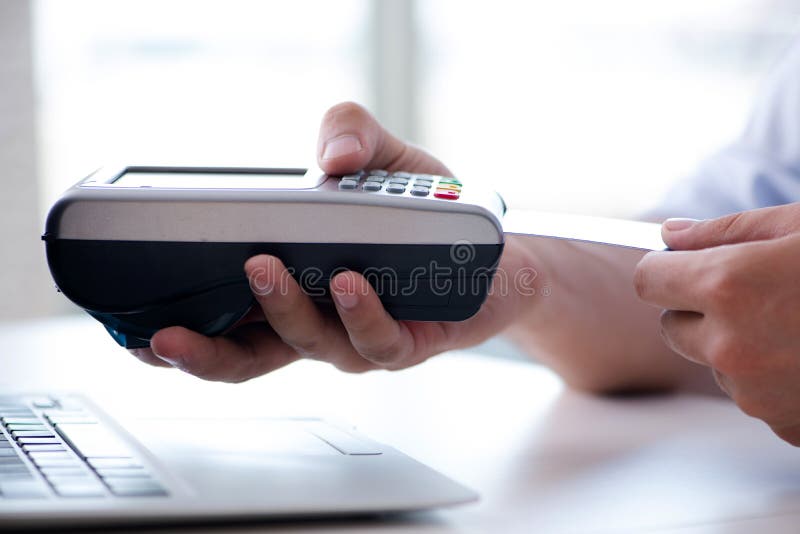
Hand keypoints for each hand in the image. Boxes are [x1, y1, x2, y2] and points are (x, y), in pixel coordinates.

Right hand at [130, 102, 540, 381]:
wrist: (492, 244)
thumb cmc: (425, 212)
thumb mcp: (380, 158)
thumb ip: (348, 134)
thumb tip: (330, 155)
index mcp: (294, 291)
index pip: (226, 326)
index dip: (180, 339)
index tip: (133, 333)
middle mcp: (322, 323)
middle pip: (250, 359)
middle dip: (203, 353)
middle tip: (166, 332)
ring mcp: (363, 337)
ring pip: (312, 345)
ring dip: (283, 311)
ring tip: (266, 270)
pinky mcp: (412, 341)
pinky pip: (379, 340)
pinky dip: (360, 313)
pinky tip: (351, 281)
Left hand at [635, 203, 799, 444]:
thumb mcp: (798, 226)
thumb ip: (722, 231)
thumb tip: (670, 234)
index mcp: (729, 286)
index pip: (648, 282)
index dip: (664, 270)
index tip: (677, 266)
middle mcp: (733, 345)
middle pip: (673, 328)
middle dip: (696, 309)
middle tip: (747, 292)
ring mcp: (759, 392)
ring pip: (716, 363)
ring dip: (737, 344)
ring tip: (797, 323)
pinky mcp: (786, 424)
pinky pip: (754, 395)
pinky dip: (771, 378)